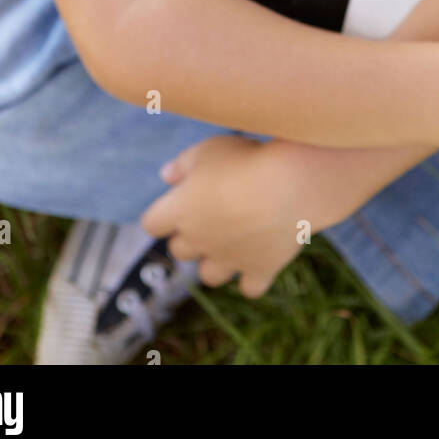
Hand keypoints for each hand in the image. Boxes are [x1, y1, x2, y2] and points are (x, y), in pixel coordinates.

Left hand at [139, 135, 307, 298]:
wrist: (287, 185)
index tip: (180, 199)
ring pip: (209, 275)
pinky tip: (259, 258)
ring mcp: (229, 259)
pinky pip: (250, 287)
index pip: (151, 223)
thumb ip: (181, 165)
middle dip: (190, 236)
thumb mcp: (206, 150)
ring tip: (233, 240)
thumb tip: (165, 176)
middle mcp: (199, 240)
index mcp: (180, 210)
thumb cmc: (243, 160)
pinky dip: (252, 277)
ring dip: (216, 261)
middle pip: (179, 250)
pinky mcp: (259, 269)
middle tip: (212, 213)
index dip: (162, 213)